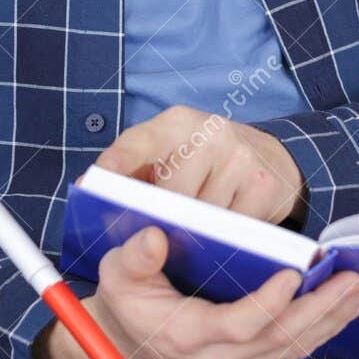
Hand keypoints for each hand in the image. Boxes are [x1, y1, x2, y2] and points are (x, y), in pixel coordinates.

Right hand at [32, 225, 358, 358]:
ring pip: (293, 346)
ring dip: (332, 317)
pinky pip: (293, 349)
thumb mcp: (117, 275)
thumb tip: (154, 238)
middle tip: (353, 280)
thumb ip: (135, 258)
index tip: (294, 273)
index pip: (237, 325)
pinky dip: (323, 326)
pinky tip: (345, 305)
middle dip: (321, 307)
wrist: (129, 346)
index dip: (268, 303)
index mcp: (187, 335)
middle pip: (279, 338)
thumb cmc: (126, 303)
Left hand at [93, 105, 306, 227]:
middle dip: (162, 218)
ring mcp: (238, 156)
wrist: (269, 155)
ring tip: (200, 222)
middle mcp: (207, 132)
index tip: (92, 188)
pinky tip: (228, 222)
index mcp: (173, 124)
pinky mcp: (262, 184)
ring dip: (197, 230)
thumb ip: (133, 171)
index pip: (136, 145)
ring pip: (201, 216)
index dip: (114, 168)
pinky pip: (232, 228)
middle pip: (170, 194)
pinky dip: (226, 235)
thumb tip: (89, 190)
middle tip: (160, 231)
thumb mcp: (167, 153)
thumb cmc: (202, 160)